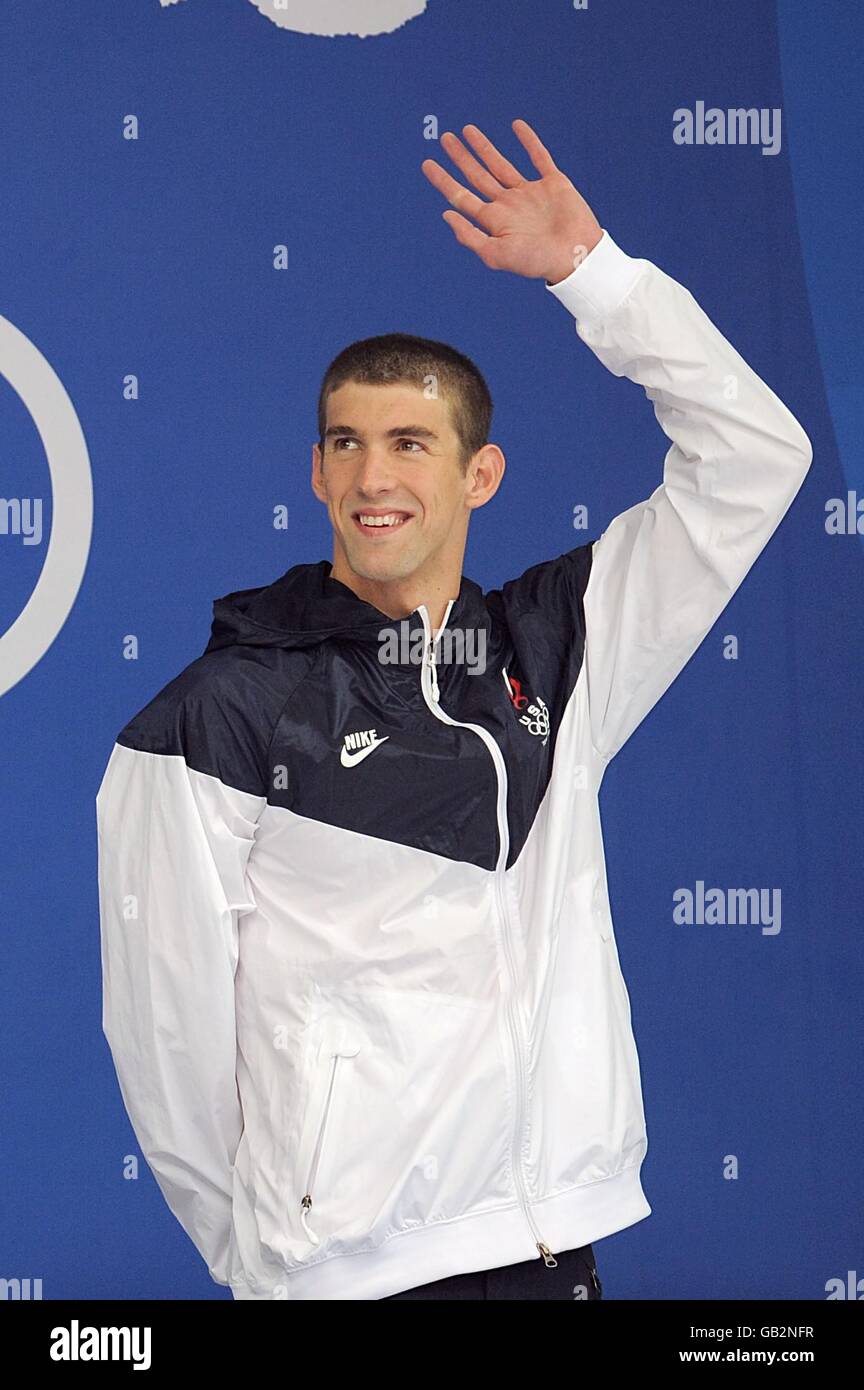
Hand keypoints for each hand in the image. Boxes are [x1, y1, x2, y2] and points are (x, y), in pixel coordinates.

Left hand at [421, 119, 602, 284]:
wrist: (576, 257)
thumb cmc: (536, 261)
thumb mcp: (496, 255)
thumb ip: (470, 236)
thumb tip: (446, 214)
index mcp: (494, 221)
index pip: (461, 197)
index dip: (443, 180)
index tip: (427, 163)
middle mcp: (508, 205)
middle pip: (477, 176)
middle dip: (460, 158)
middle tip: (444, 139)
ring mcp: (529, 193)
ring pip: (500, 164)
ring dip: (484, 147)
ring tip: (466, 130)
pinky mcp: (553, 183)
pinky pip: (538, 157)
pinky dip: (528, 141)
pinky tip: (516, 126)